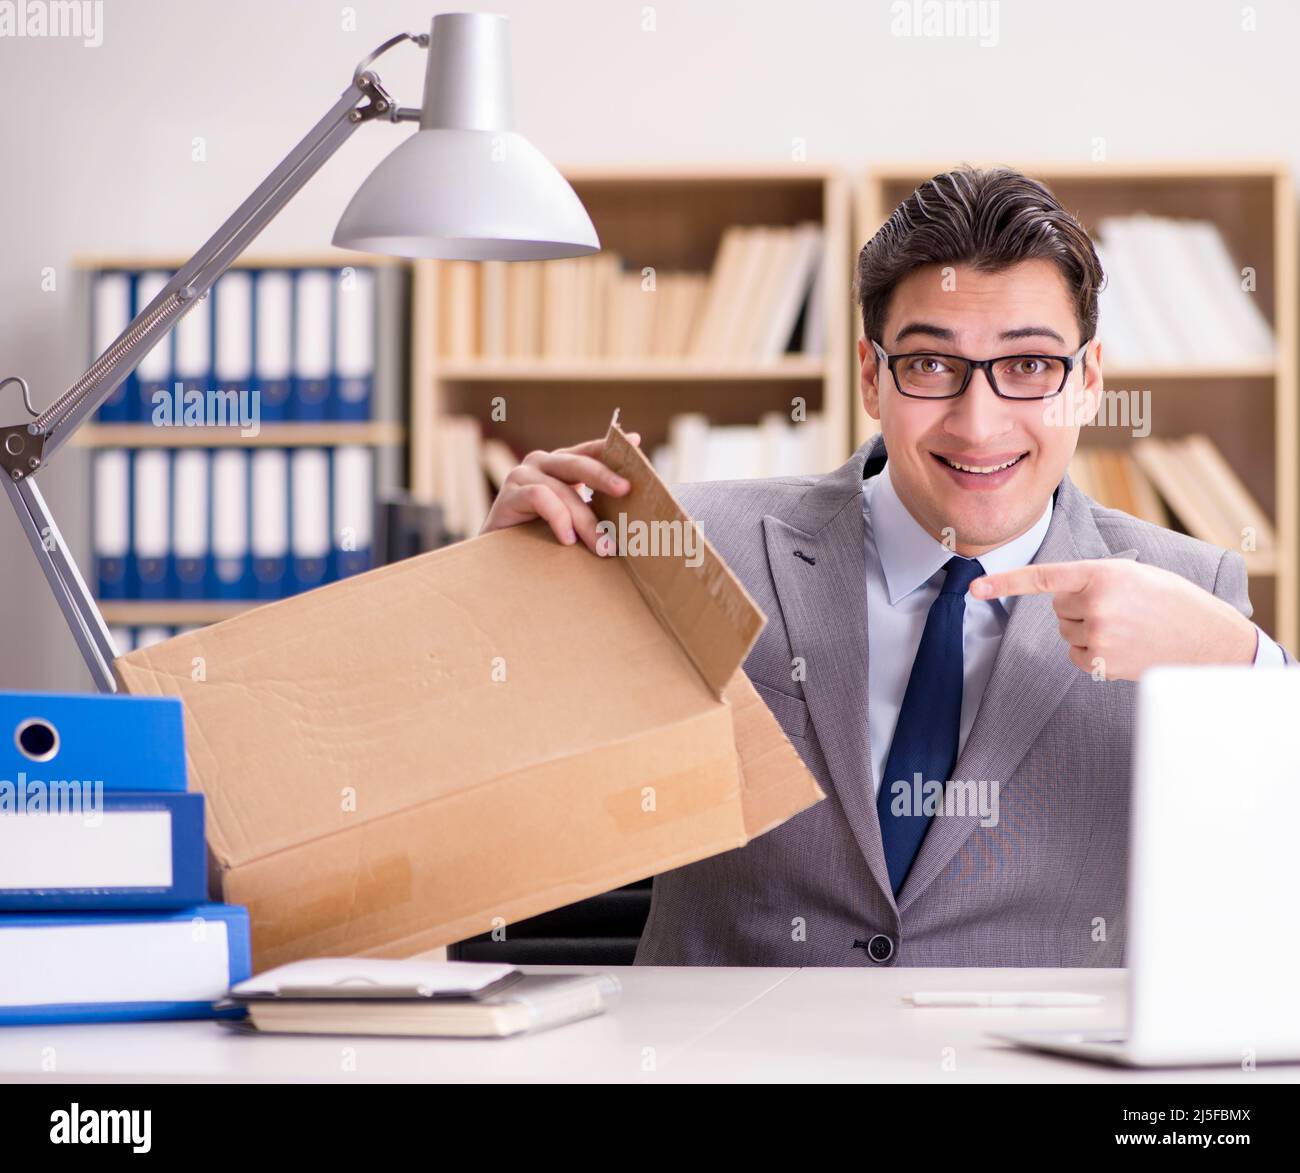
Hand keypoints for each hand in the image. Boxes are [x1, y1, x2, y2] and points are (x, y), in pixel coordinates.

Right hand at [479, 434, 639, 554]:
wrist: (497, 560)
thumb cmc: (539, 538)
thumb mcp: (570, 519)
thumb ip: (591, 508)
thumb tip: (631, 514)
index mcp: (559, 465)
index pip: (588, 452)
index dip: (609, 447)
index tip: (636, 441)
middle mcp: (540, 463)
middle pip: (578, 464)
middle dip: (604, 476)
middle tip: (626, 490)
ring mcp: (522, 476)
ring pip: (563, 490)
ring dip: (585, 520)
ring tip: (603, 546)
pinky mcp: (508, 495)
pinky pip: (540, 498)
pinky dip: (558, 518)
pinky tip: (567, 539)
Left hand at [969, 558, 1257, 679]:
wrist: (1207, 638)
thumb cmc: (1170, 600)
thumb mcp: (1133, 573)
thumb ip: (1093, 577)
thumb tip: (1055, 594)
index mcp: (1101, 574)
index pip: (1043, 578)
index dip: (1005, 583)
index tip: (973, 588)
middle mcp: (1095, 604)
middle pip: (1058, 608)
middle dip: (1080, 608)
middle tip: (1120, 608)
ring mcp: (1098, 635)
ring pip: (1067, 632)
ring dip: (1088, 630)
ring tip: (1127, 627)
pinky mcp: (1101, 662)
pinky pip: (1075, 655)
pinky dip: (1092, 653)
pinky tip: (1122, 646)